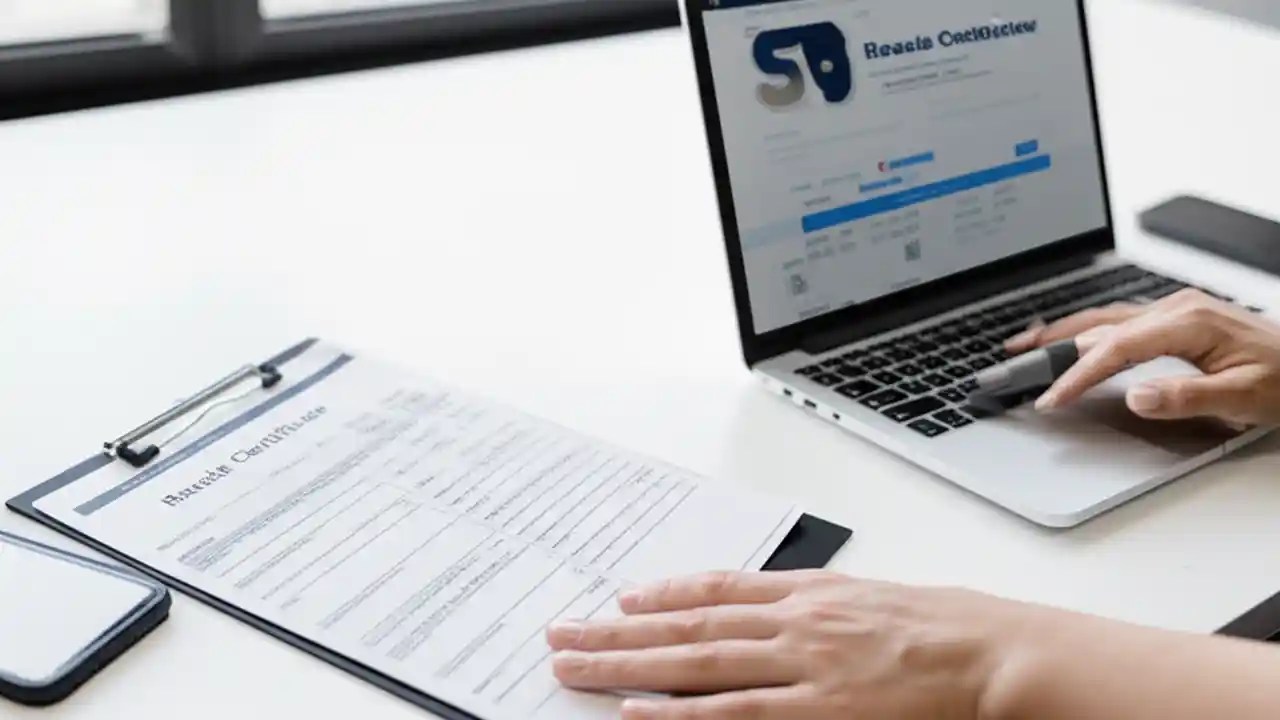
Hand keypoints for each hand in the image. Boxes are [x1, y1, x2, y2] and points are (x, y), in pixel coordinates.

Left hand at [546, 570, 1056, 719]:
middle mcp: (794, 622)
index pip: (720, 589)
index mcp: (811, 593)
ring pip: (695, 664)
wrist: (994, 654)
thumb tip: (777, 612)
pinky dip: (682, 713)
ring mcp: (801, 665)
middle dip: (618, 630)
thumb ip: (821, 605)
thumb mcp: (877, 599)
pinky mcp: (817, 710)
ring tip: (574, 665)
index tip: (621, 596)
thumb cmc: (947, 628)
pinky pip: (735, 713)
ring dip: (628, 666)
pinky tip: (638, 713)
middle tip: (562, 632)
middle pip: (688, 625)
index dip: (664, 593)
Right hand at [1005, 290, 1279, 425]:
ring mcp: (1179, 309)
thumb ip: (1187, 397)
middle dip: (1053, 343)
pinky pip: (1121, 320)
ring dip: (1064, 331)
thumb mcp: (1244, 398)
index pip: (1117, 348)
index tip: (1053, 398)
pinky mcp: (1180, 317)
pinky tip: (1076, 336)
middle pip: (1101, 324)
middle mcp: (1180, 308)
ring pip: (1106, 318)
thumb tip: (1136, 396)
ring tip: (1028, 343)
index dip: (1079, 375)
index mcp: (1190, 321)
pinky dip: (1089, 329)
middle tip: (1015, 358)